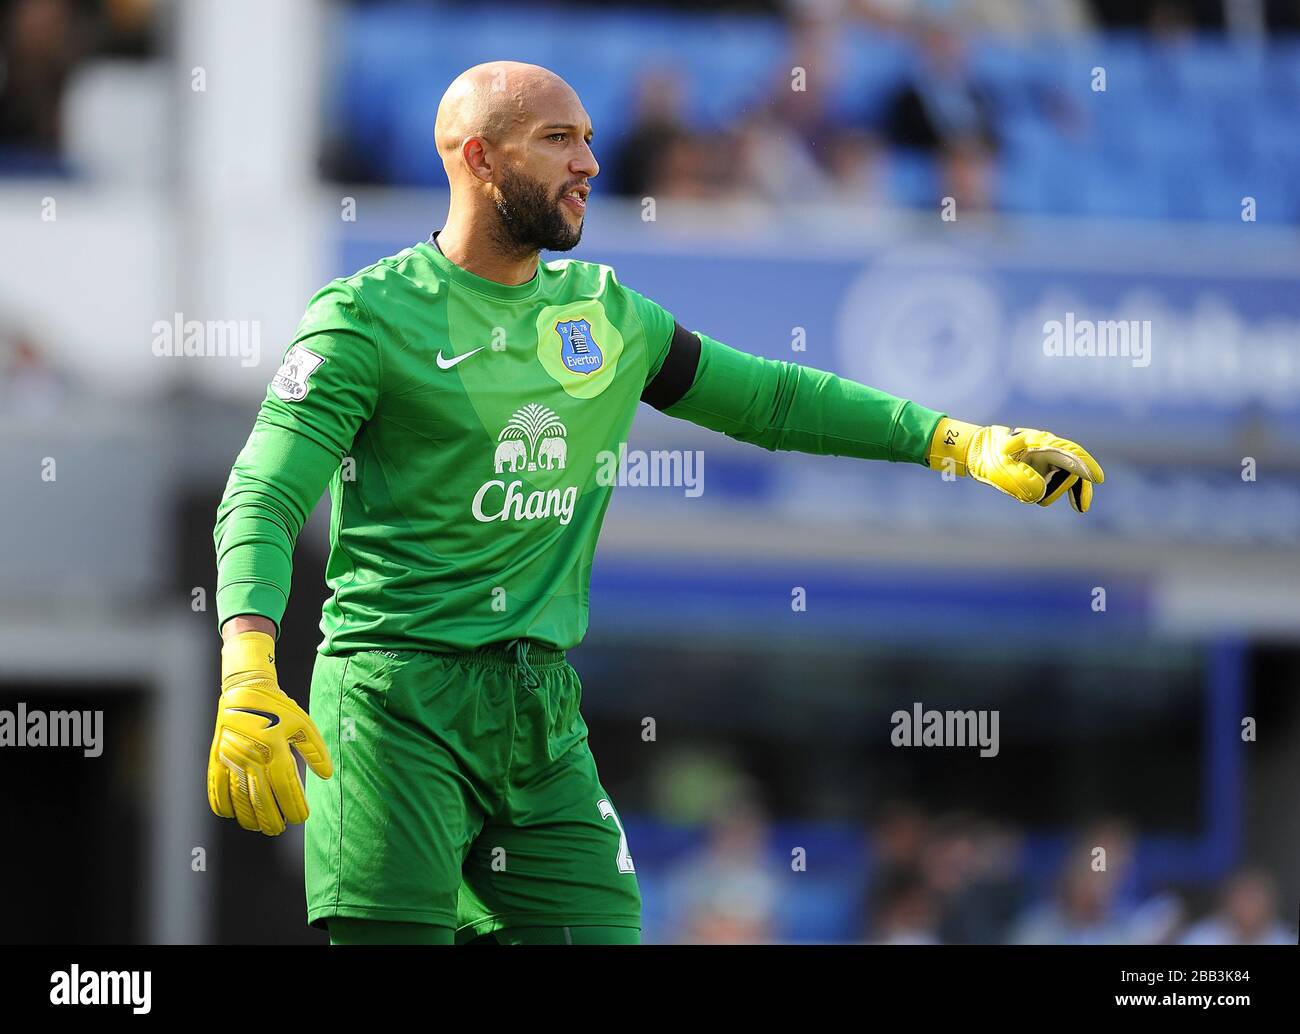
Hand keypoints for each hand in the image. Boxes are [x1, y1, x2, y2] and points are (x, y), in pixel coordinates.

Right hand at [207, 630, 332, 835]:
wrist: (245, 690)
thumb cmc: (279, 708)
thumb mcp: (304, 725)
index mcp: (275, 748)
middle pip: (261, 799)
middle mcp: (251, 757)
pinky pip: (216, 788)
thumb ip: (316, 752)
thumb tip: (326, 775)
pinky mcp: (216, 758)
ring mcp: (231, 759)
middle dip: (272, 819)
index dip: (294, 806)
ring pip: (238, 799)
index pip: (286, 787)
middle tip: (280, 829)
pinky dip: (222, 805)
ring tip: (260, 828)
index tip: (301, 818)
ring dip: (249, 818)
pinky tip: (233, 815)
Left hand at [928, 418, 1103, 511]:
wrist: (979, 451)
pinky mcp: (1047, 467)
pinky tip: (1079, 506)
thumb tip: (1039, 494)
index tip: (1097, 478)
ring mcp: (1049, 457)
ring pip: (1069, 475)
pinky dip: (1072, 491)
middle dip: (1070, 486)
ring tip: (1075, 505)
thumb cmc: (988, 456)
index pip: (1069, 452)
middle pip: (1072, 467)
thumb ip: (1018, 480)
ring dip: (1065, 491)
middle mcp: (1049, 448)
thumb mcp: (998, 469)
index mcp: (1039, 442)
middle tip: (1074, 503)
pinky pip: (1065, 479)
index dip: (1084, 465)